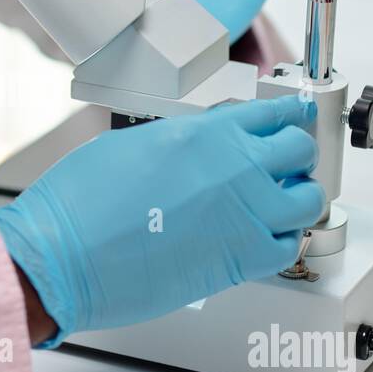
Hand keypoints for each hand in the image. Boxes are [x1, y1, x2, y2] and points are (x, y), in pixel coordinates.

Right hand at [0, 95, 323, 345]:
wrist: (64, 254)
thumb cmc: (78, 205)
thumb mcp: (130, 146)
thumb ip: (177, 144)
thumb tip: (193, 153)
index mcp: (204, 132)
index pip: (272, 113)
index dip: (288, 116)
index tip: (295, 119)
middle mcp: (233, 166)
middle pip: (300, 150)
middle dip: (296, 158)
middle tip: (284, 168)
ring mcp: (244, 212)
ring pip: (308, 199)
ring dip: (298, 200)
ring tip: (279, 207)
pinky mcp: (241, 258)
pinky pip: (290, 246)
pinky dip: (284, 243)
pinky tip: (265, 241)